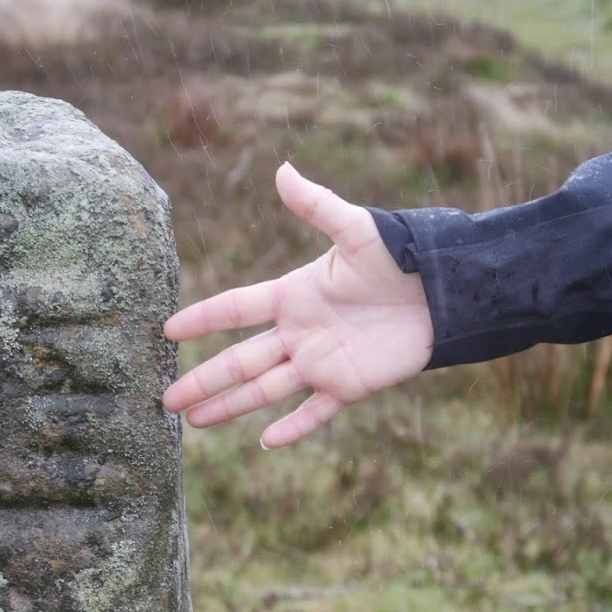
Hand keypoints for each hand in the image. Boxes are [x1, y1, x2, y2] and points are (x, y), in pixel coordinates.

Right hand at [162, 164, 433, 446]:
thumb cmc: (399, 255)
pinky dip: (293, 428)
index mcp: (293, 295)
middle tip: (167, 399)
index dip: (203, 319)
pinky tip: (265, 441)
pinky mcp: (349, 385)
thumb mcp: (354, 229)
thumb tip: (282, 169)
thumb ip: (316, 206)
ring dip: (230, 406)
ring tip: (195, 422)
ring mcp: (321, 362)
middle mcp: (298, 332)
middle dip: (204, 380)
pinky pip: (315, 412)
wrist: (445, 290)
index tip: (167, 331)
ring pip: (265, 390)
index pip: (236, 309)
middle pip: (240, 360)